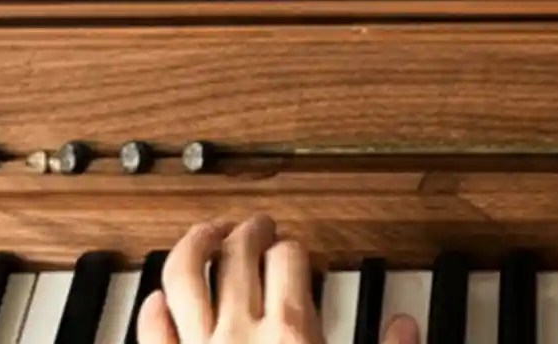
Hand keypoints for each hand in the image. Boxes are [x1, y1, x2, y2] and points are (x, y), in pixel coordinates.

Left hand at [138, 214, 418, 343]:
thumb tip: (405, 324)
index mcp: (294, 332)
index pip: (289, 257)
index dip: (295, 247)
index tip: (297, 251)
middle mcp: (241, 331)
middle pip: (238, 252)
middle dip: (249, 231)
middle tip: (256, 226)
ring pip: (184, 274)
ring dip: (194, 245)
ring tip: (206, 234)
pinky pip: (152, 327)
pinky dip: (154, 305)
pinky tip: (161, 298)